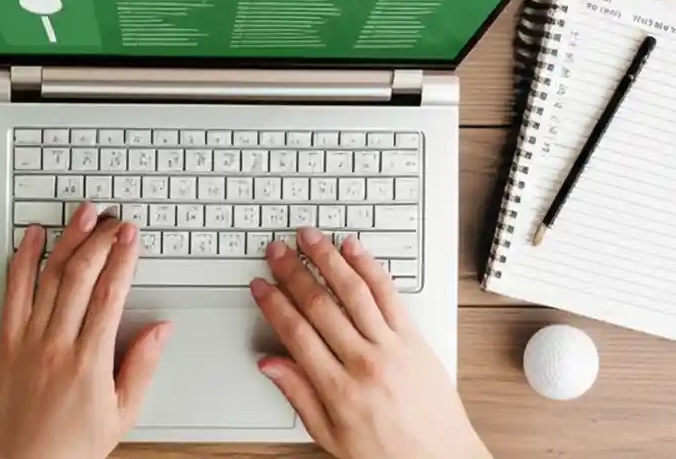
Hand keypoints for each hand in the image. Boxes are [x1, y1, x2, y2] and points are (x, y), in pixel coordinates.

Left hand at [0, 203, 171, 458]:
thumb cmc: (72, 447)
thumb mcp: (122, 414)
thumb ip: (142, 366)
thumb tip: (161, 329)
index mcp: (89, 362)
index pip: (109, 296)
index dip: (123, 259)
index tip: (132, 236)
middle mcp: (56, 345)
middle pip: (80, 277)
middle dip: (100, 241)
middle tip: (114, 220)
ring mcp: (27, 340)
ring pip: (48, 277)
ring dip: (67, 240)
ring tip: (83, 214)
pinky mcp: (5, 342)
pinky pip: (13, 292)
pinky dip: (22, 261)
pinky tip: (32, 237)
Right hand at [250, 227, 491, 458]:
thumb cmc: (389, 453)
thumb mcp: (331, 437)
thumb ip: (299, 396)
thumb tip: (269, 365)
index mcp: (339, 390)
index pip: (296, 334)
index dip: (274, 305)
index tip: (260, 286)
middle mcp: (365, 363)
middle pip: (320, 306)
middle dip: (293, 274)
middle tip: (276, 252)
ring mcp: (393, 347)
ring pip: (353, 292)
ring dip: (328, 260)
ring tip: (309, 238)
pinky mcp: (415, 338)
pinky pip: (389, 295)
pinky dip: (370, 268)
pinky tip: (354, 249)